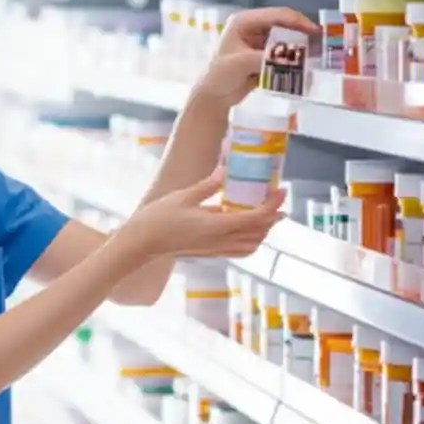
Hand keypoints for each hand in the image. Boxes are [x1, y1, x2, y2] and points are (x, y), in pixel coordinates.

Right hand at [117, 168, 285, 260]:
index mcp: (217, 226)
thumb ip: (210, 185)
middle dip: (273, 217)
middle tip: (276, 198)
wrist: (142, 244)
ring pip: (252, 245)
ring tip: (267, 214)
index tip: (282, 190)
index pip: (257, 217)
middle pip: (259, 233)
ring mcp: (216, 250)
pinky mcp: (210, 253)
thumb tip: (228, 169)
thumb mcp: (184, 196)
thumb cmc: (158, 219)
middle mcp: (221, 241)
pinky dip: (251, 240)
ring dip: (264, 230)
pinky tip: (245, 227)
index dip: (273, 204)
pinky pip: (239, 250)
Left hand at [191, 7, 319, 109]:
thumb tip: (287, 56)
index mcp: (243, 21)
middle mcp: (253, 27)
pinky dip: (294, 57)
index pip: (276, 15)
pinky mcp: (264, 55)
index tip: (314, 31)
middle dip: (301, 33)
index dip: (297, 21)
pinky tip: (305, 64)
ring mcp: (259, 41)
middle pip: (284, 24)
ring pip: (286, 38)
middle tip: (320, 43)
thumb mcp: (239, 64)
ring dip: (300, 45)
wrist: (213, 97)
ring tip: (316, 53)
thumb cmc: (218, 76)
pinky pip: (284, 52)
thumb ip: (263, 58)